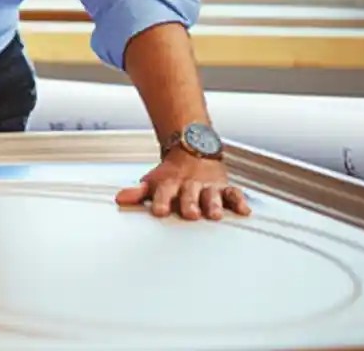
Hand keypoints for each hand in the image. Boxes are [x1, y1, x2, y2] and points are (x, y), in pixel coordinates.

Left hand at [115, 149, 250, 220]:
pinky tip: (243, 211)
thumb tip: (119, 199)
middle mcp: (190, 185)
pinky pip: (234, 193)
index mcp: (170, 184)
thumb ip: (138, 193)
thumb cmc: (171, 174)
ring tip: (215, 214)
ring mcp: (208, 186)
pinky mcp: (224, 187)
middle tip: (191, 213)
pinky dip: (239, 201)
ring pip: (212, 195)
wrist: (192, 149)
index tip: (160, 210)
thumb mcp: (153, 181)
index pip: (164, 193)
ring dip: (214, 203)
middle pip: (189, 195)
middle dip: (190, 203)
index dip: (162, 201)